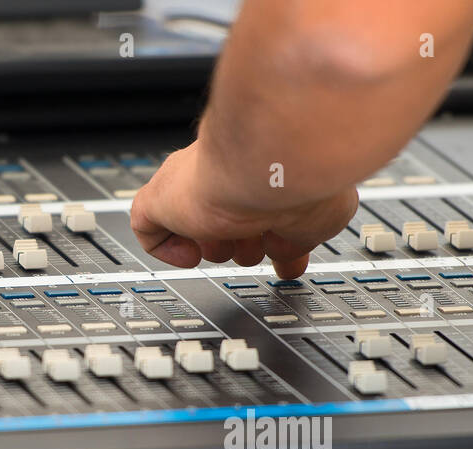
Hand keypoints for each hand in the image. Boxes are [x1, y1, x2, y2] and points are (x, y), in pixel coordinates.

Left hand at [129, 142, 359, 278]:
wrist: (273, 165)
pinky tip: (190, 249)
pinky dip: (167, 249)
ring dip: (217, 250)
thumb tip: (292, 260)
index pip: (258, 206)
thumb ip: (305, 235)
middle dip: (247, 246)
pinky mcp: (162, 198)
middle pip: (228, 225)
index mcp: (266, 173)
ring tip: (235, 237)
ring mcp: (194, 187)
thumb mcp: (324, 216)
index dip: (269, 238)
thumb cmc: (303, 180)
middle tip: (261, 241)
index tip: (284, 253)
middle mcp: (229, 176)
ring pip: (194, 232)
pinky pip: (147, 228)